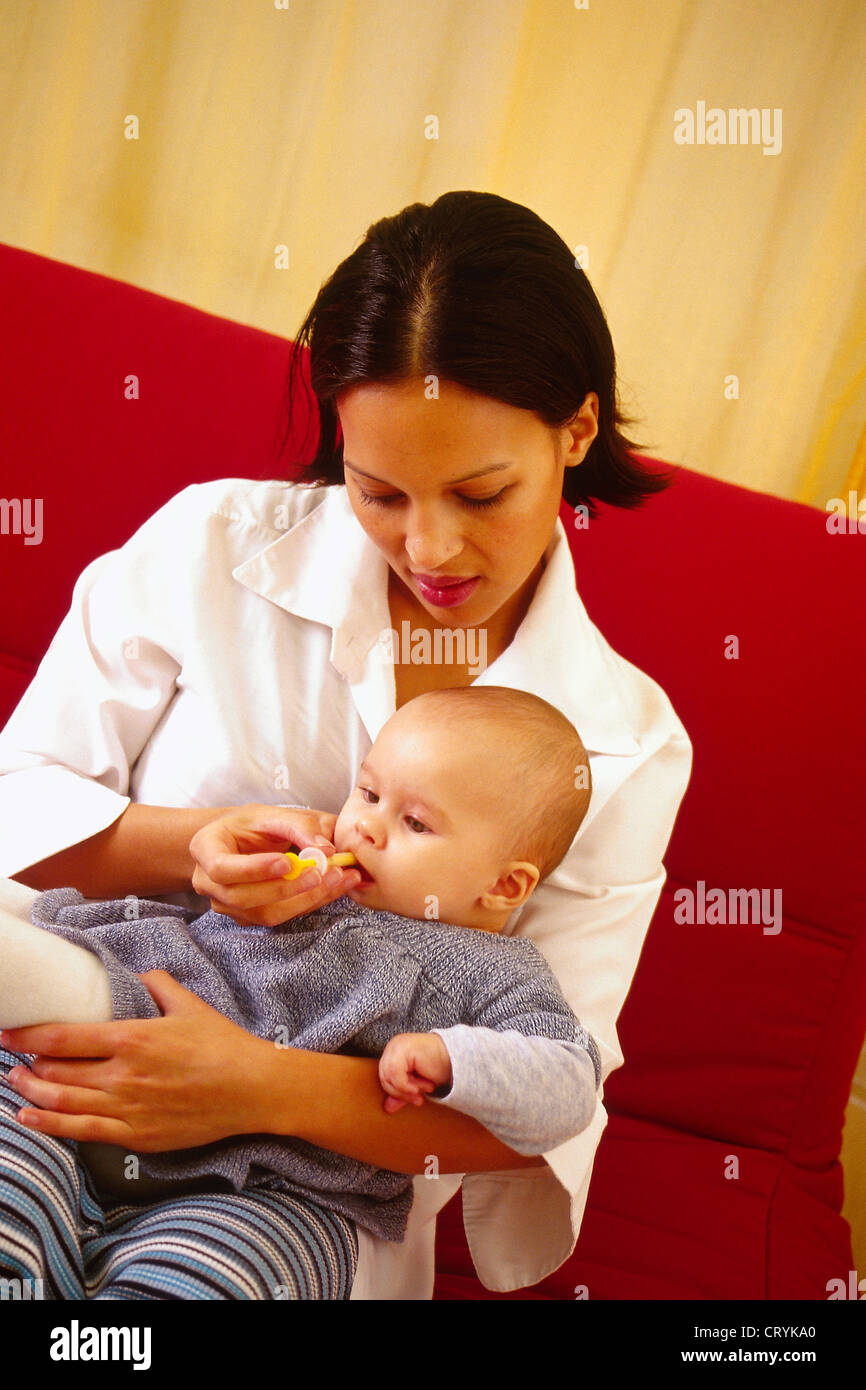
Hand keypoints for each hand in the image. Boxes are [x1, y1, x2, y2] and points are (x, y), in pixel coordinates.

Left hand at [0, 972, 273, 1149]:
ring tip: (14, 1082)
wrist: (252, 1089)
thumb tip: (138, 975)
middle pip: (55, 1072)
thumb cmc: (223, 1044)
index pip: (63, 1038)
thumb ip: (158, 984)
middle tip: (11, 1055)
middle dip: (25, 1064)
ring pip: (61, 1102)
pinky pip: (80, 1131)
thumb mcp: (190, 1005)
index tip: (8, 1032)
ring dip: (30, 1092)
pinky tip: (29, 1116)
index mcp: (132, 1038)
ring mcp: (126, 1109)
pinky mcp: (134, 1135)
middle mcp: (122, 1076)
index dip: (28, 1036)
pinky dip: (49, 1124)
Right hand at [190, 804, 360, 925]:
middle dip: (287, 888)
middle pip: (242, 897)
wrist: (241, 841)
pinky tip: (331, 887)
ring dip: (304, 899)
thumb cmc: (252, 825)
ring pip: (263, 914)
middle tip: (324, 873)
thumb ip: (299, 826)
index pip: (222, 868)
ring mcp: (225, 904)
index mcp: (205, 848)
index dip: (254, 870)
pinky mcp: (247, 917)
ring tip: (338, 879)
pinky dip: (307, 903)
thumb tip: (326, 849)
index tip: (288, 862)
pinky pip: (278, 916)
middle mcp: (208, 882)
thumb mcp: (271, 815)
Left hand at [378, 1032, 451, 1113]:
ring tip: (426, 1088)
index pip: (385, 1077)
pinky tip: (425, 1085)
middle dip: (402, 1093)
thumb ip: (402, 1092)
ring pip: (388, 1076)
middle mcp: (393, 1046)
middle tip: (419, 1098)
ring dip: (408, 1089)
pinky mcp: (402, 1048)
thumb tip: (388, 1108)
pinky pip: (395, 1074)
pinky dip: (407, 1085)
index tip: (415, 1100)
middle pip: (385, 1077)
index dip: (397, 1093)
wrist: (457, 1058)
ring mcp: (397, 1045)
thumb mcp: (416, 1084)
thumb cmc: (439, 1068)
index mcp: (394, 1053)